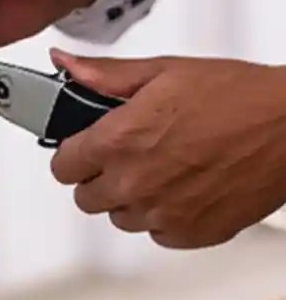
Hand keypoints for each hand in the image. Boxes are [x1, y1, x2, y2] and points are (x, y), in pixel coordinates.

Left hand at [49, 49, 285, 248]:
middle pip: (86, 198)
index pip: (62, 167)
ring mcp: (163, 213)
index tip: (86, 147)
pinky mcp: (193, 234)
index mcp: (118, 142)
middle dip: (98, 177)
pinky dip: (163, 217)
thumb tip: (64, 65)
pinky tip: (182, 188)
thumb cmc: (236, 95)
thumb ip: (105, 75)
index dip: (73, 154)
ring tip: (160, 168)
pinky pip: (157, 234)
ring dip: (130, 199)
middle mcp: (134, 183)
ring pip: (120, 218)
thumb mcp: (162, 71)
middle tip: (126, 155)